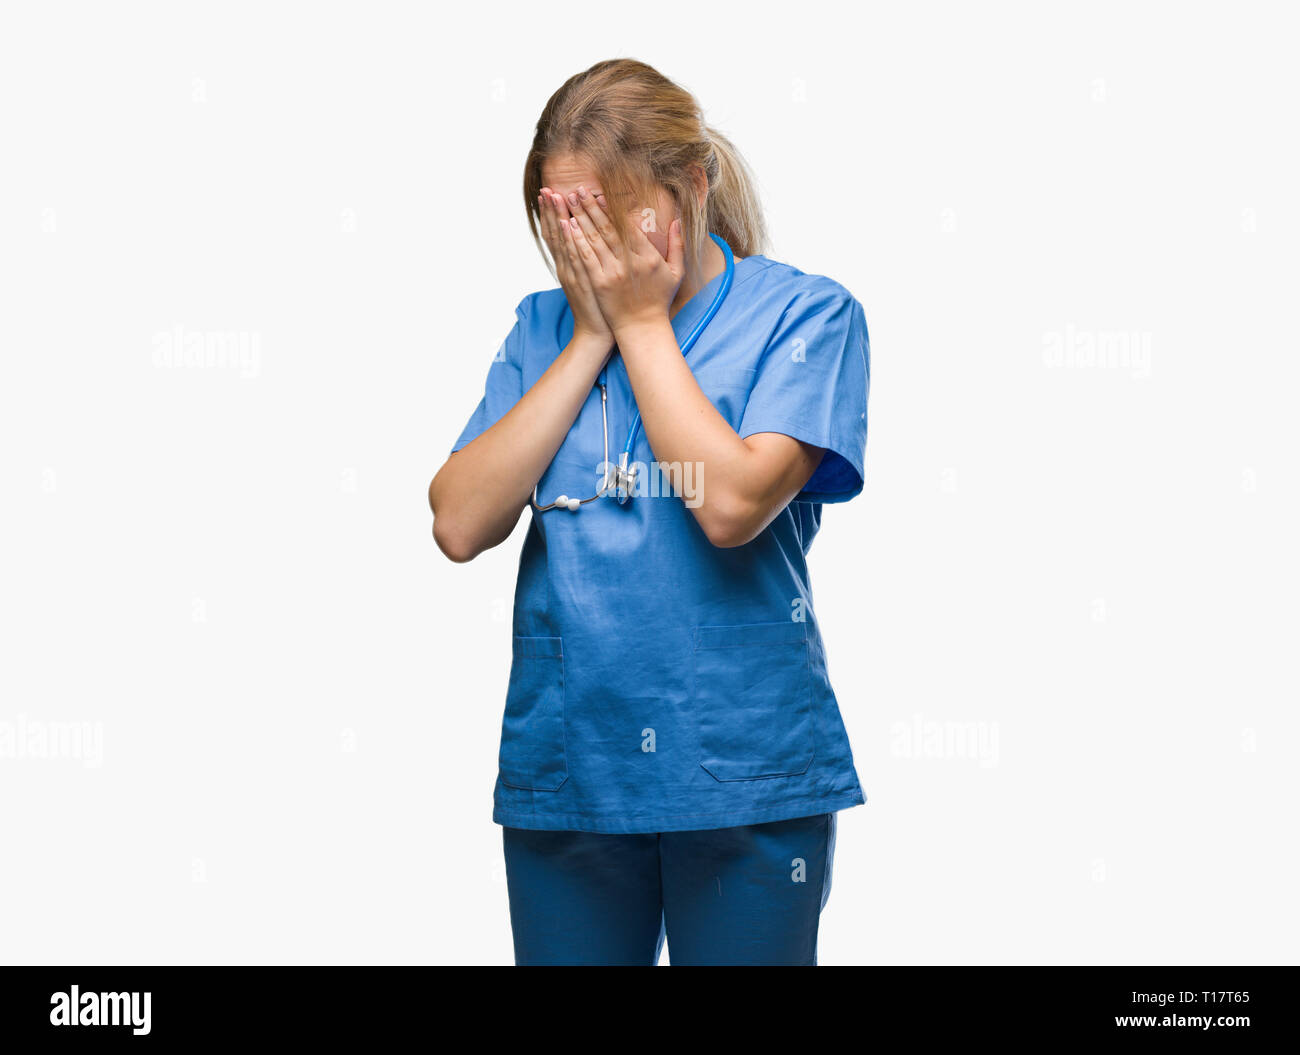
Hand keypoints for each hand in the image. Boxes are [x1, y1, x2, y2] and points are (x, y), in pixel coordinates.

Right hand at [538, 188, 613, 352]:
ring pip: (563, 241)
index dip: (552, 214)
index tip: (548, 193)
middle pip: (556, 234)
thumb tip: (591, 238)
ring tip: (553, 197)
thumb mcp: (590, 278)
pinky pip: (575, 257)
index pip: (558, 234)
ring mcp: (572, 274)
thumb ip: (588, 258)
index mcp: (568, 264)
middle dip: (551, 211)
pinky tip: (568, 225)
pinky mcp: (582, 282)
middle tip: (546, 189)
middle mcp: (566, 267)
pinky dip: (570, 241)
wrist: (596, 332)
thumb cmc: (599, 305)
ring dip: (558, 218)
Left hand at [562, 185, 684, 335]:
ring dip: (580, 217)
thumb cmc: (659, 301)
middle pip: (607, 228)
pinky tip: (567, 225)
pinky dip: (576, 239)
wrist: (642, 329)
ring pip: (594, 239)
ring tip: (569, 200)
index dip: (613, 208)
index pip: (628, 225)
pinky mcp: (599, 283)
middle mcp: (629, 262)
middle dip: (591, 206)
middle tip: (579, 189)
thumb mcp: (676, 272)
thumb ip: (677, 245)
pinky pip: (586, 257)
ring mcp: (612, 273)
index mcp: (648, 257)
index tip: (602, 194)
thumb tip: (678, 220)